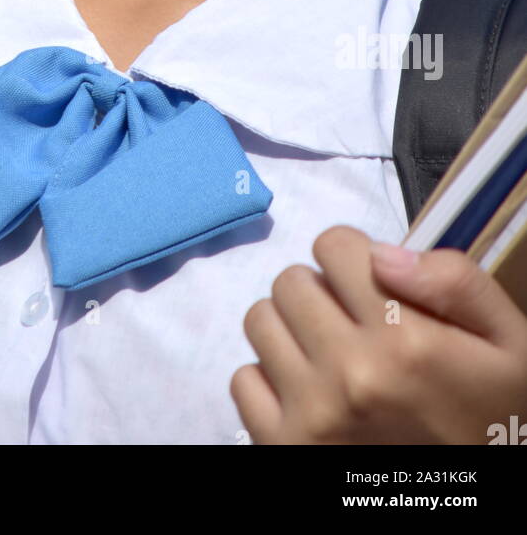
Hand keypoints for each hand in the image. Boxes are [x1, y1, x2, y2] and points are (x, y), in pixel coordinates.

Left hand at [230, 225, 526, 443]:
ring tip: (330, 354)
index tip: (373, 286)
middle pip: (291, 280)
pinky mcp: (283, 448)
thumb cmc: (495, 420)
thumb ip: (456, 284)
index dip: (355, 258)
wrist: (476, 498)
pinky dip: (271, 380)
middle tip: (353, 322)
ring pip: (261, 322)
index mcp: (404, 339)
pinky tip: (311, 392)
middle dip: (322, 291)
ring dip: (292, 329)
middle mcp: (349, 373)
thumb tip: (382, 252)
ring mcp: (310, 414)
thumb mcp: (508, 346)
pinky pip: (243, 380)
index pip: (333, 245)